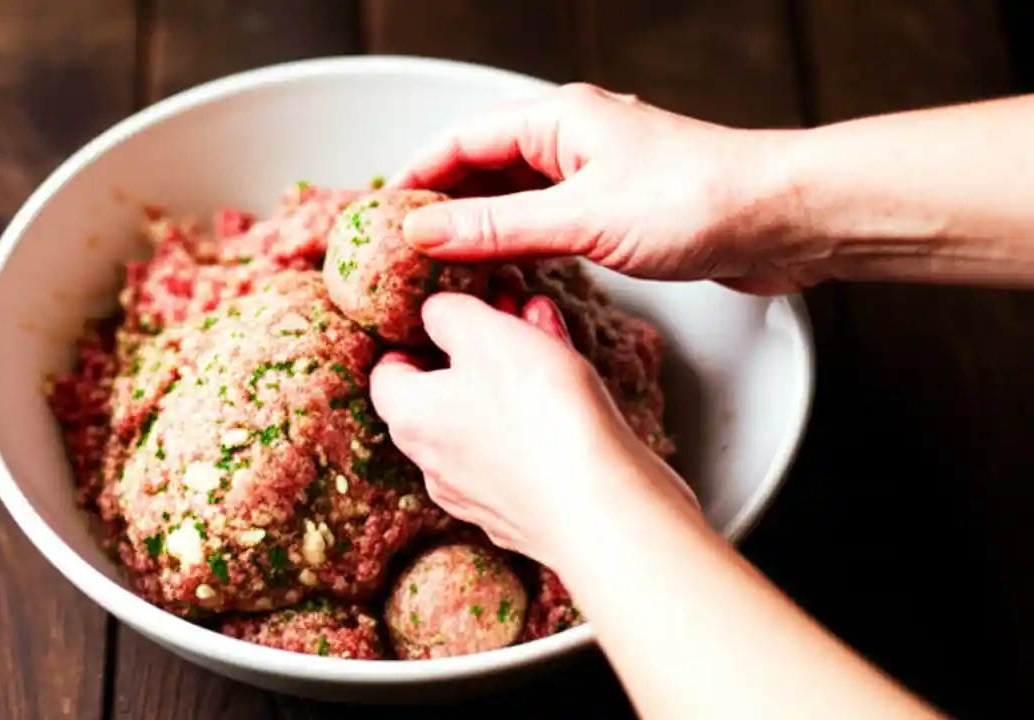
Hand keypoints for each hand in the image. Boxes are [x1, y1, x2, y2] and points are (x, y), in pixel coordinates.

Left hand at [368, 291, 699, 565]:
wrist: (598, 503)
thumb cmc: (537, 415)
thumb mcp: (483, 331)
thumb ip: (448, 313)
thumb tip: (435, 313)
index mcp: (410, 417)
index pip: (387, 373)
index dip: (414, 337)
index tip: (444, 317)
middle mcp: (433, 463)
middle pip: (443, 392)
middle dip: (476, 347)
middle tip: (508, 315)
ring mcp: (477, 493)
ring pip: (486, 416)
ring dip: (512, 373)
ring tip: (547, 335)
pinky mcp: (521, 510)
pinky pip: (518, 449)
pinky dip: (537, 412)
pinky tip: (570, 388)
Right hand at [393, 83, 817, 294]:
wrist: (782, 220)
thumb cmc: (696, 200)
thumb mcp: (581, 218)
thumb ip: (498, 227)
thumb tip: (425, 232)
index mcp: (559, 120)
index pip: (462, 141)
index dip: (416, 178)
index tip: (382, 218)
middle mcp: (572, 140)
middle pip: (483, 169)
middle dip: (442, 208)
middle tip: (403, 254)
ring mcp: (594, 176)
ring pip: (515, 201)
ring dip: (480, 233)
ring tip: (442, 273)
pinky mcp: (615, 211)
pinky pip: (547, 225)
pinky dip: (518, 248)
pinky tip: (502, 276)